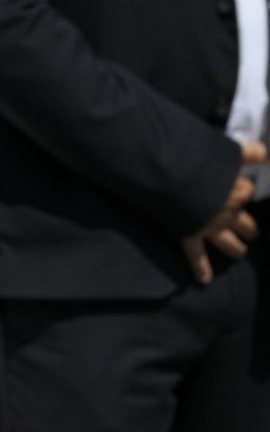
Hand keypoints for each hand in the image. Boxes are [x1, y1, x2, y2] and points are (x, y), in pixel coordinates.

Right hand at [184, 146, 261, 283]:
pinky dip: (201, 268)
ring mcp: (211, 227)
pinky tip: (205, 279)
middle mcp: (229, 213)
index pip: (248, 192)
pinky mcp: (191, 236)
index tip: (238, 186)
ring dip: (237, 248)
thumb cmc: (197, 161)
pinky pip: (196, 256)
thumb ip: (250, 152)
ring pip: (230, 243)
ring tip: (239, 251)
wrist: (170, 177)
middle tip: (250, 230)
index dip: (243, 189)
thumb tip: (268, 153)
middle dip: (249, 227)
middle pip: (246, 224)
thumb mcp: (229, 152)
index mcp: (238, 192)